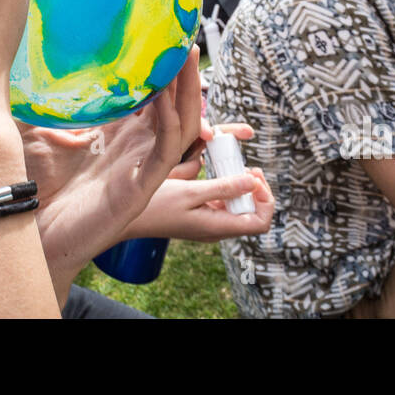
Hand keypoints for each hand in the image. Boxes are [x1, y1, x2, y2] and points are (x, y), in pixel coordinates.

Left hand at [20, 47, 203, 301]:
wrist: (31, 232)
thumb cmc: (35, 186)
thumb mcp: (43, 130)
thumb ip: (50, 100)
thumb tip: (41, 59)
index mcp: (118, 136)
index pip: (153, 97)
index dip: (163, 69)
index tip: (166, 36)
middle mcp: (135, 150)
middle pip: (175, 107)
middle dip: (185, 74)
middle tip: (188, 39)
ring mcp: (140, 170)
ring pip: (179, 125)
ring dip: (186, 92)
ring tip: (187, 58)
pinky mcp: (139, 190)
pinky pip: (164, 151)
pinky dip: (168, 122)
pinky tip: (164, 95)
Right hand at [123, 168, 274, 241]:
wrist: (129, 216)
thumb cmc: (156, 205)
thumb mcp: (190, 192)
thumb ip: (223, 188)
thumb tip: (253, 182)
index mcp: (218, 227)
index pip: (260, 223)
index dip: (266, 200)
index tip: (255, 177)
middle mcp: (218, 229)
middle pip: (253, 214)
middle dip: (256, 189)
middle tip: (248, 166)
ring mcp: (210, 224)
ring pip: (239, 208)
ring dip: (241, 187)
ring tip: (233, 165)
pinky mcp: (201, 217)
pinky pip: (223, 204)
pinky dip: (227, 188)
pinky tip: (218, 171)